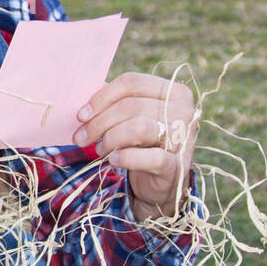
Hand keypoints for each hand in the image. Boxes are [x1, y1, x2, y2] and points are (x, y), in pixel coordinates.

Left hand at [74, 72, 198, 221]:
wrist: (161, 183)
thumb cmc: (144, 144)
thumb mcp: (132, 118)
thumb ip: (115, 102)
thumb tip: (86, 94)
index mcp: (175, 91)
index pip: (132, 82)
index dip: (101, 97)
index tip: (81, 115)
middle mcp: (185, 111)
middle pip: (131, 105)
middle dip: (99, 122)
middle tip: (80, 137)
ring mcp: (185, 138)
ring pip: (139, 127)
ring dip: (110, 138)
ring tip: (99, 149)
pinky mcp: (179, 166)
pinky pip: (151, 157)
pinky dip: (126, 157)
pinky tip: (114, 160)